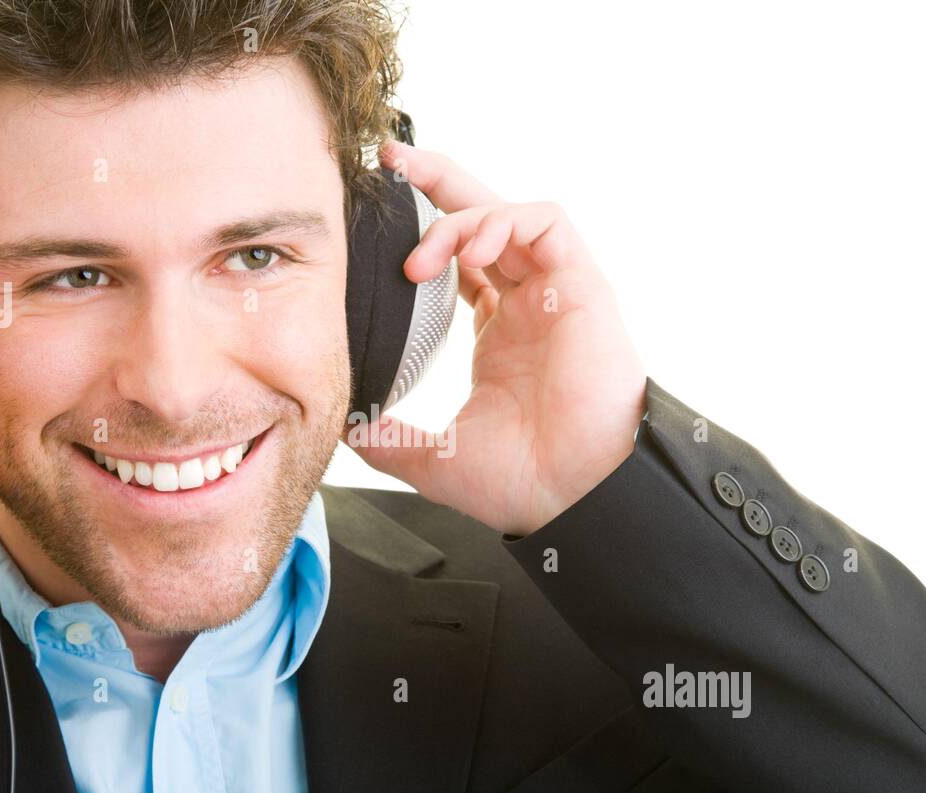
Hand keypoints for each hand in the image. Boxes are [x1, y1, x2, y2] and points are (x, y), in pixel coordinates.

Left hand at [345, 143, 647, 536]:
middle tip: (390, 161)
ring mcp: (557, 292)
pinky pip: (546, 223)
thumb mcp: (432, 456)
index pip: (462, 260)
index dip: (424, 232)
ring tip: (421, 259)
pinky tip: (469, 249)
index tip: (378, 216)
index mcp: (500, 333)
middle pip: (485, 219)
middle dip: (438, 182)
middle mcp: (529, 304)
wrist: (576, 497)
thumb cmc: (523, 481)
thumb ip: (387, 437)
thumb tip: (342, 429)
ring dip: (460, 218)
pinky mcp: (582, 286)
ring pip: (510, 214)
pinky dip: (503, 221)